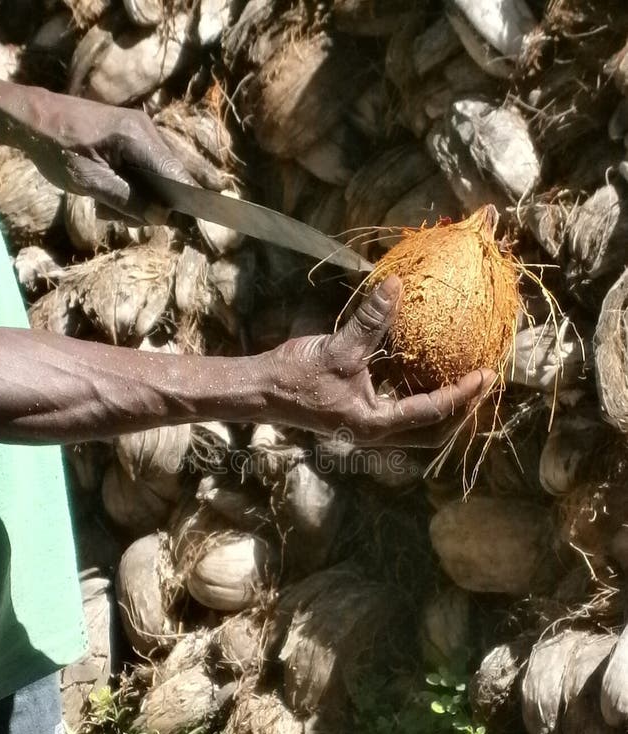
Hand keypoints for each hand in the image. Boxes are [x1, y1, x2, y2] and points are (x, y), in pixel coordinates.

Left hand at [24, 90, 194, 223]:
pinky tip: (108, 193)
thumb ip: (128, 200)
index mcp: (137, 137)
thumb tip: (162, 217)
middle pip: (169, 177)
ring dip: (138, 197)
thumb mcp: (89, 182)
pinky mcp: (130, 136)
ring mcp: (139, 131)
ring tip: (106, 206)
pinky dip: (132, 186)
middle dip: (153, 203)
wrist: (30, 119)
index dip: (186, 201)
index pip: (175, 174)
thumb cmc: (55, 149)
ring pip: (156, 175)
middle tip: (122, 218)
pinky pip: (144, 167)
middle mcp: (145, 130)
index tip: (188, 225)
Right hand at [265, 276, 495, 445]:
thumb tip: (396, 285)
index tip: (487, 374)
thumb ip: (370, 320)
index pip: (431, 411)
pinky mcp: (360, 417)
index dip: (462, 393)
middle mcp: (375, 432)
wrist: (261, 391)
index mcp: (374, 424)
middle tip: (482, 385)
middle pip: (433, 434)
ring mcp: (368, 427)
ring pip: (418, 428)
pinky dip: (420, 399)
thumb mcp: (338, 348)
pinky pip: (401, 413)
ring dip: (443, 410)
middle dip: (461, 413)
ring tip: (464, 383)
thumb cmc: (296, 376)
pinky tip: (427, 374)